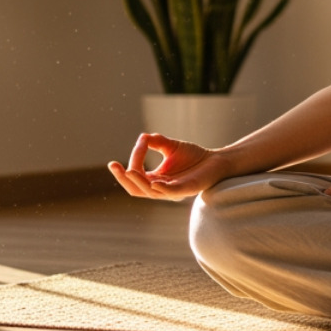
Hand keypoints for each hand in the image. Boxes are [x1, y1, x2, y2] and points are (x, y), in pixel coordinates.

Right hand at [108, 133, 228, 201]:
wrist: (216, 160)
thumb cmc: (194, 156)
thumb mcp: (171, 146)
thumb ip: (156, 142)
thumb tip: (143, 137)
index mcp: (155, 180)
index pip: (136, 175)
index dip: (133, 160)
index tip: (140, 142)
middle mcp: (161, 188)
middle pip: (136, 189)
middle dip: (123, 178)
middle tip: (113, 166)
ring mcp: (173, 191)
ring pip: (150, 192)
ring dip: (139, 182)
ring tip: (130, 170)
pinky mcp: (187, 190)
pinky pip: (171, 193)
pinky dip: (161, 189)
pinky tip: (154, 183)